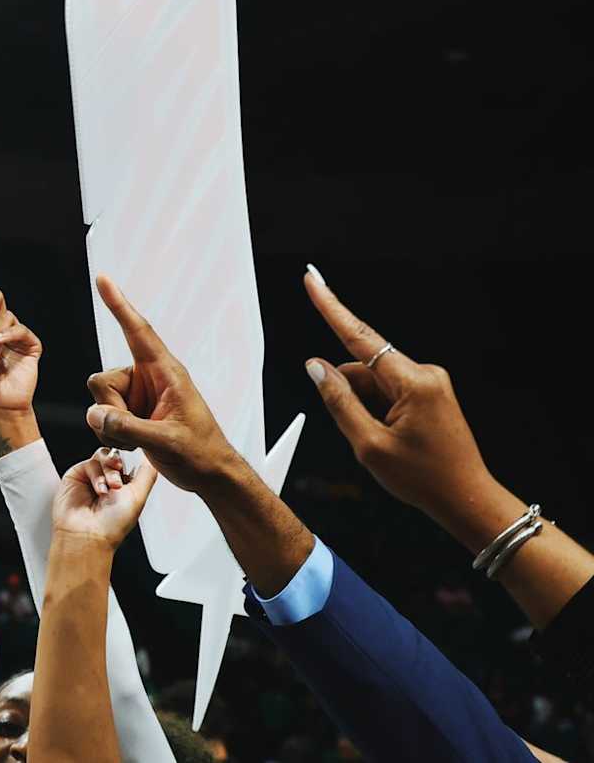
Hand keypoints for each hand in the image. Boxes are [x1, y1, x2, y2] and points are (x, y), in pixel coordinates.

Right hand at [51, 448, 158, 549]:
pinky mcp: (77, 475)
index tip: (132, 466)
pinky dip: (96, 475)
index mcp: (126, 487)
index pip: (131, 461)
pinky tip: (99, 490)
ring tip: (109, 488)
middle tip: (117, 484)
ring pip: (103, 456)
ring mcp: (93, 477)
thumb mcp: (139, 496)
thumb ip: (147, 474)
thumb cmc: (113, 524)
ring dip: (108, 470)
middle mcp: (109, 481)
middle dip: (118, 466)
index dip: (132, 460)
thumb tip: (151, 456)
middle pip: (116, 456)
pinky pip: (89, 463)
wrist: (88, 534)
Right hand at [83, 276, 242, 493]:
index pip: (138, 331)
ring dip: (110, 425)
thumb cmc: (200, 453)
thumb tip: (96, 414)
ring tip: (138, 441)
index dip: (119, 305)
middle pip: (102, 380)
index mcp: (166, 372)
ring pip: (99, 400)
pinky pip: (101, 416)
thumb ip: (129, 427)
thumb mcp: (167, 440)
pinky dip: (110, 433)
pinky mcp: (131, 412)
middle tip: (133, 431)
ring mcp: (138, 396)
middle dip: (109, 408)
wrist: (209, 474)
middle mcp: (148, 378)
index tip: (104, 280)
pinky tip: (132, 444)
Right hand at [301, 268, 494, 523]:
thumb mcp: (369, 444)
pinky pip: (387, 390)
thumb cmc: (425, 478)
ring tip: (383, 444)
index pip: (359, 336)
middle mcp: (425, 374)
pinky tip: (390, 439)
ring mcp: (429, 383)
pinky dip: (376, 411)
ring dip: (364, 408)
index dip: (329, 307)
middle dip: (348, 395)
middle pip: (362, 368)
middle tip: (363, 437)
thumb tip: (316, 366)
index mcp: (413, 383)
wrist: (466, 499)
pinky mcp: (429, 393)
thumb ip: (338, 401)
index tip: (312, 280)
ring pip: (372, 382)